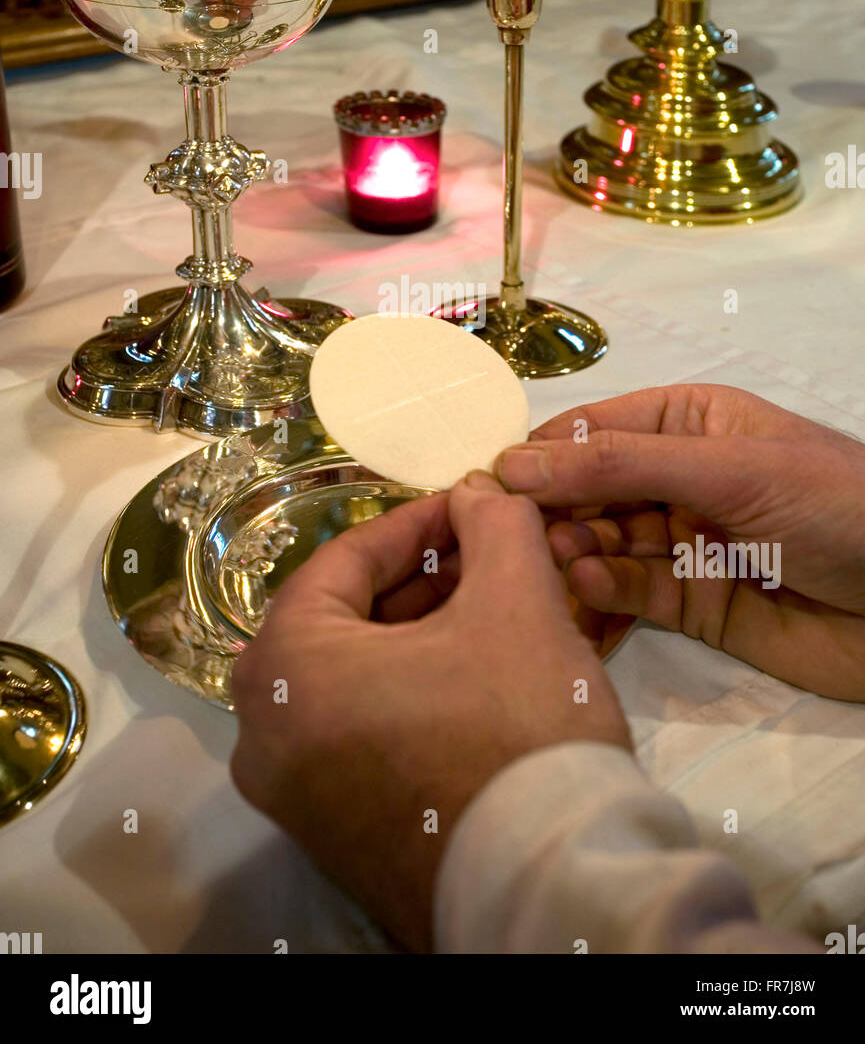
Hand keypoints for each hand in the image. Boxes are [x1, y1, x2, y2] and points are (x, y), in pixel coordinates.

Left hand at [230, 473, 628, 951]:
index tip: (470, 506)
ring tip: (491, 613)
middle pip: (344, 623)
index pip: (345, 561)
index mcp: (283, 666)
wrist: (545, 887)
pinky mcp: (331, 839)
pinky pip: (358, 738)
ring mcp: (292, 797)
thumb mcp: (517, 602)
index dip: (418, 523)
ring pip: (353, 682)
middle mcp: (263, 734)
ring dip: (419, 638)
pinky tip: (475, 682)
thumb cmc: (516, 729)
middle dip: (420, 583)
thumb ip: (494, 525)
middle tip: (486, 558)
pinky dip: (408, 697)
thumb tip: (477, 492)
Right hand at [494, 384, 864, 701]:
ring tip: (558, 565)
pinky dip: (605, 592)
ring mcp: (683, 541)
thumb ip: (622, 467)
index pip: (592, 431)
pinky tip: (590, 590)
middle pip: (587, 491)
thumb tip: (516, 463)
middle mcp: (676, 478)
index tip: (488, 483)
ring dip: (573, 553)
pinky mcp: (693, 603)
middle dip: (552, 510)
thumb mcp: (728, 468)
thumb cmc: (832, 507)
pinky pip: (631, 592)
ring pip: (601, 544)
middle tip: (516, 537)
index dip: (541, 455)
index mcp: (686, 423)